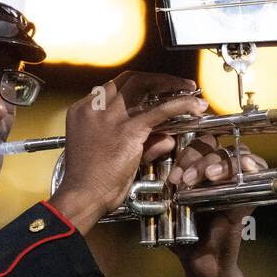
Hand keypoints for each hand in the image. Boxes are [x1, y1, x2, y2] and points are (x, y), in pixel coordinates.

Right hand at [47, 72, 207, 233]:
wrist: (82, 197)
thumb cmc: (91, 183)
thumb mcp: (112, 156)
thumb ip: (141, 144)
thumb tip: (166, 139)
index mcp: (83, 112)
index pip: (115, 88)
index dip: (139, 86)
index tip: (155, 89)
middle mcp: (94, 109)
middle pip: (129, 80)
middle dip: (157, 79)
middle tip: (177, 84)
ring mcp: (110, 118)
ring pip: (144, 87)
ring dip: (170, 84)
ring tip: (189, 89)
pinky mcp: (127, 130)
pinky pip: (159, 110)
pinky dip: (180, 104)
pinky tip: (194, 104)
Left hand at [167, 134, 264, 276]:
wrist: (199, 262)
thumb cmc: (182, 233)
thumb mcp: (165, 206)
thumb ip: (157, 186)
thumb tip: (142, 164)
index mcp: (195, 168)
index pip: (192, 143)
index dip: (183, 153)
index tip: (173, 177)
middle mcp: (215, 170)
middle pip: (213, 144)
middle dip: (198, 157)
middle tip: (186, 179)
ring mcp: (234, 181)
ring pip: (232, 154)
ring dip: (219, 162)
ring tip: (209, 177)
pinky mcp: (248, 194)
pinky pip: (256, 172)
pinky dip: (251, 165)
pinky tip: (244, 166)